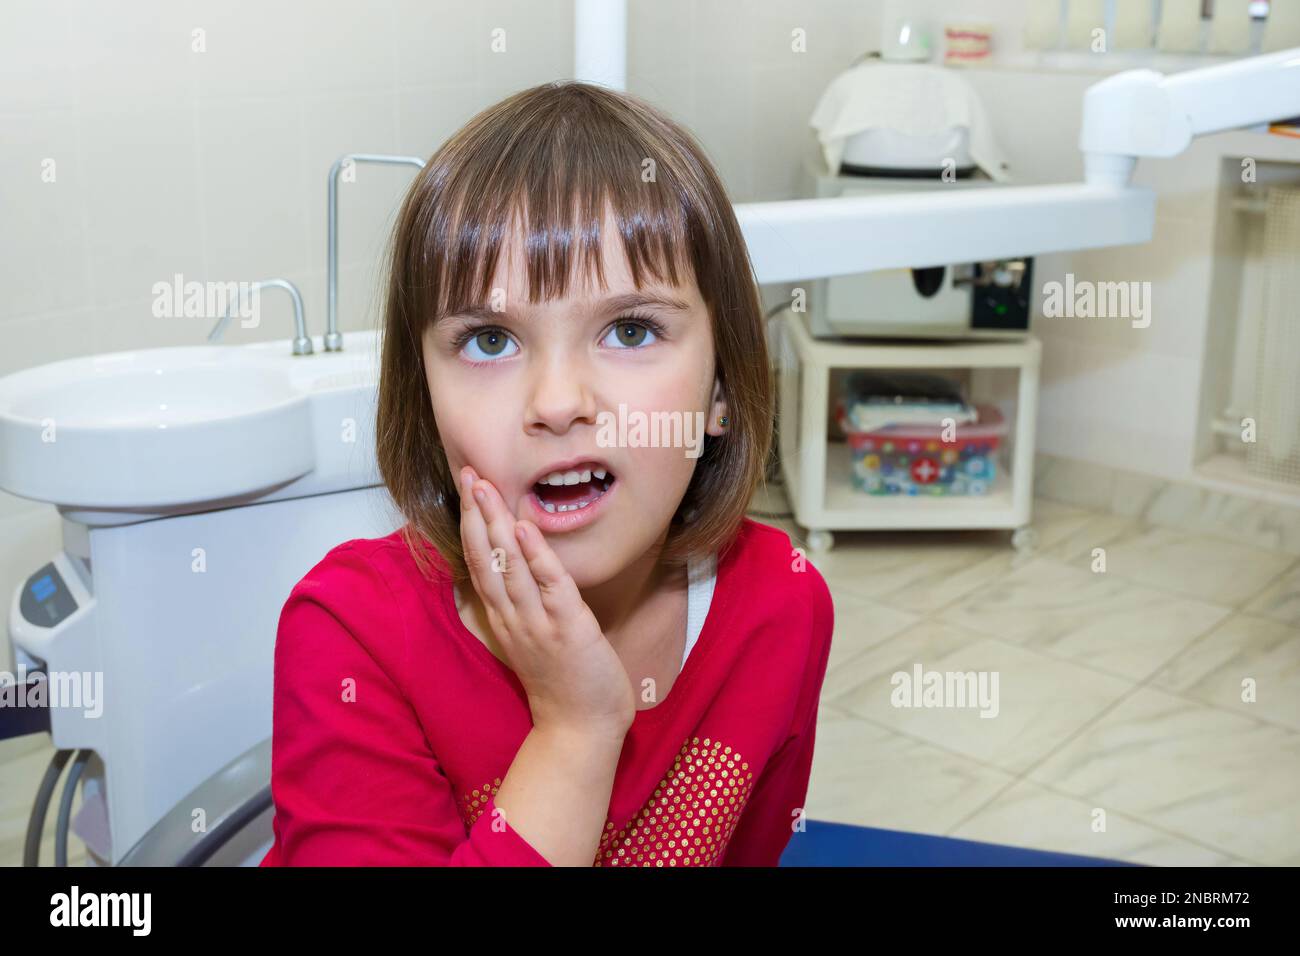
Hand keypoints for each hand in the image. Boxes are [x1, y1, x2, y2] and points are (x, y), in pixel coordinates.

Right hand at [458, 465, 636, 738]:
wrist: (581, 729)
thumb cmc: (563, 682)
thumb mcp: (531, 639)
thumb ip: (520, 605)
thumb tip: (515, 567)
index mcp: (503, 619)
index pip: (479, 562)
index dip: (471, 523)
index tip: (467, 486)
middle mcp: (513, 618)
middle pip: (486, 558)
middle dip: (476, 512)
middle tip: (468, 471)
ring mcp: (537, 624)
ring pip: (510, 567)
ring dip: (497, 524)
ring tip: (486, 488)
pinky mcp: (567, 630)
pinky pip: (549, 588)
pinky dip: (537, 556)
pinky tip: (526, 528)